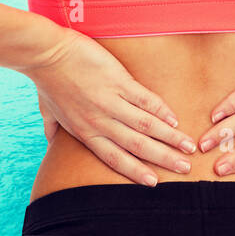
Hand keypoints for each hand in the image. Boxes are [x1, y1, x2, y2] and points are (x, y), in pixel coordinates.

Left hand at [22, 28, 196, 185]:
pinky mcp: (117, 81)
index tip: (154, 183)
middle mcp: (100, 121)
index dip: (136, 171)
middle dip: (163, 159)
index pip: (114, 158)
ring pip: (146, 126)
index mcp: (85, 131)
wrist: (45, 52)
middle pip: (137, 146)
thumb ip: (53, 129)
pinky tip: (175, 119)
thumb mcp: (48, 111)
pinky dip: (162, 110)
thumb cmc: (46, 80)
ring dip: (170, 137)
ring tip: (189, 146)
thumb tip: (50, 144)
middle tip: (185, 168)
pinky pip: (145, 100)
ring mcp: (110, 101)